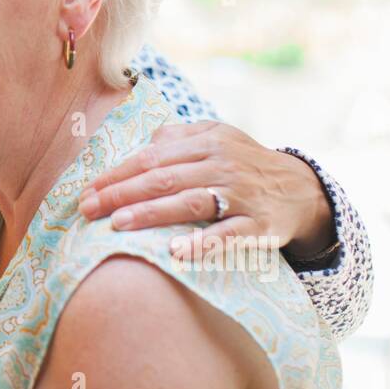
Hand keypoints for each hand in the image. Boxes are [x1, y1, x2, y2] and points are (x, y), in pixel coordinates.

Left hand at [76, 121, 335, 258]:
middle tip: (88, 209)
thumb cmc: (244, 164)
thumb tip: (143, 143)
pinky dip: (202, 243)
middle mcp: (222, 164)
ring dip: (151, 213)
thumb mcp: (217, 137)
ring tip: (118, 224)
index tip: (87, 190)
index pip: (152, 157)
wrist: (301, 190)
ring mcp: (241, 195)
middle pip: (163, 178)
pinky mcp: (258, 226)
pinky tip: (175, 252)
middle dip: (121, 193)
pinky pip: (228, 235)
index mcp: (207, 141)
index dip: (117, 174)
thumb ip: (179, 136)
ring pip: (190, 202)